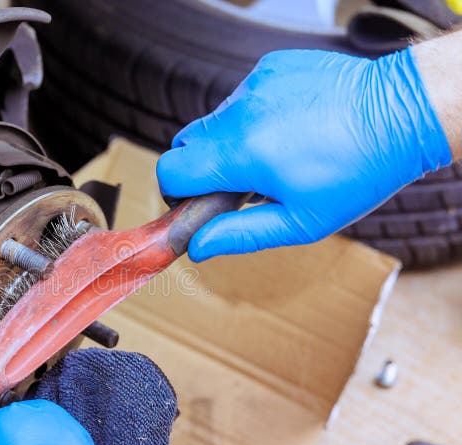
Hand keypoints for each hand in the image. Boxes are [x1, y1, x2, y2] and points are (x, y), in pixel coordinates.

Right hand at [156, 48, 450, 261]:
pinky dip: (253, 115)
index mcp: (241, 155)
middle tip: (240, 185)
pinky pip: (241, 97)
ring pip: (214, 121)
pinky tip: (290, 126)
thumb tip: (197, 248)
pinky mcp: (269, 67)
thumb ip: (240, 235)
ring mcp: (253, 85)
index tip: (199, 203)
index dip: (176, 193)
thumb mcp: (300, 221)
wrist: (403, 112)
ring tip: (276, 153)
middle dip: (201, 169)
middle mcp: (239, 113)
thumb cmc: (356, 174)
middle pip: (185, 144)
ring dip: (229, 142)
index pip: (170, 171)